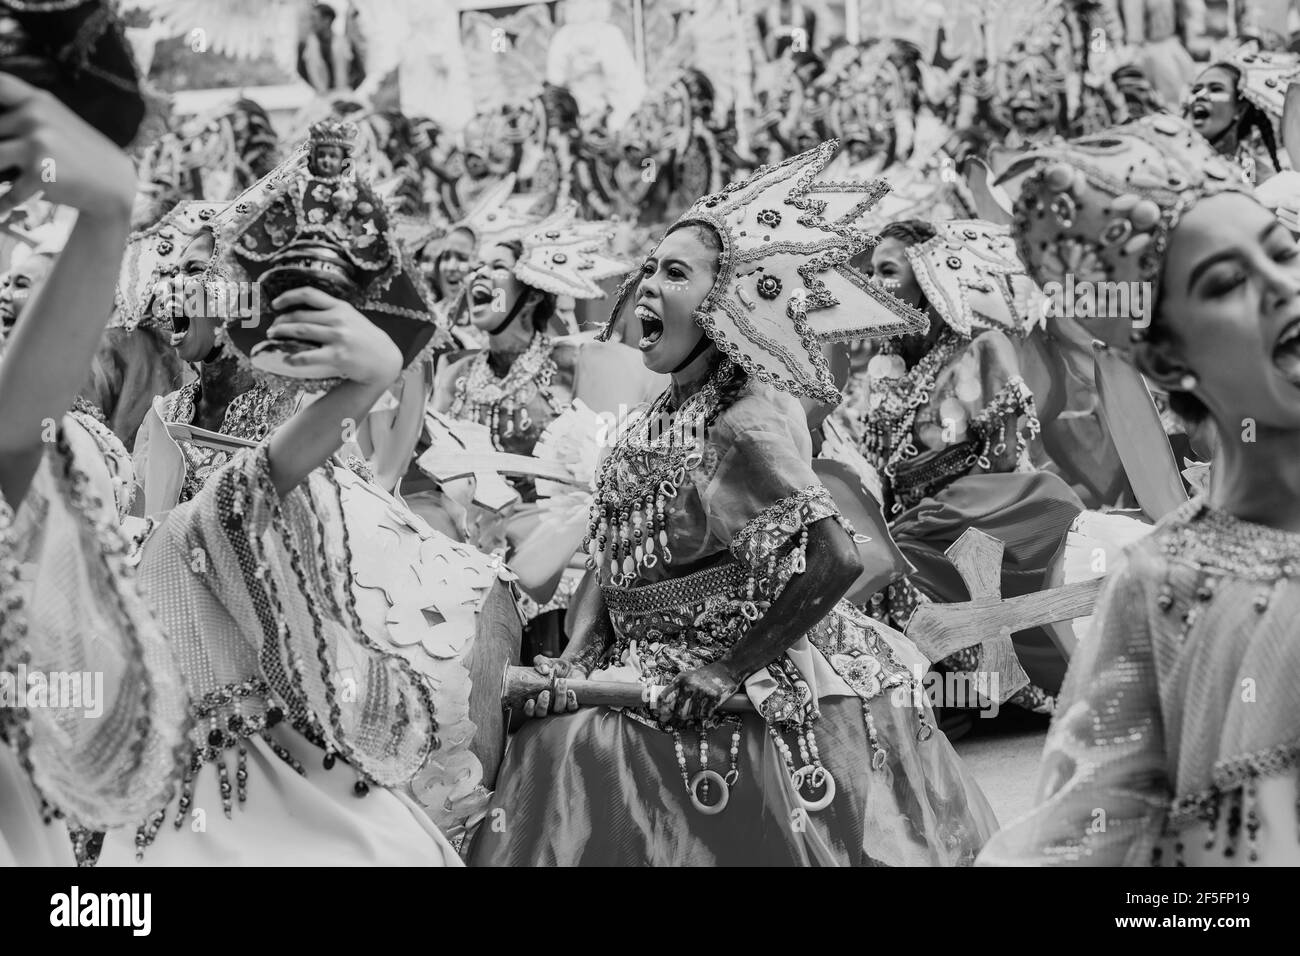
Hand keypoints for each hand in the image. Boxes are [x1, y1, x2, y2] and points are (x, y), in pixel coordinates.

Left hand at [0, 73, 134, 219]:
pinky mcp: (39, 172)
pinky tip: (4, 209)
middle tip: (3, 159)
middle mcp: (35, 117)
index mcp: (37, 100)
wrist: (114, 182)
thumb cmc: (78, 153)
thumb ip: (23, 113)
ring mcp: (37, 143)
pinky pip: (9, 192)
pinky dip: (4, 204)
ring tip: (2, 178)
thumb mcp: (56, 121)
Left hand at [268, 288, 401, 386]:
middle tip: (272, 328)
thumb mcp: (353, 318)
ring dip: (282, 334)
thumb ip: (333, 313)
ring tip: (273, 337)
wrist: (385, 360)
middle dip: (281, 321)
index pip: (309, 294)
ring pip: (301, 331)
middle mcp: (338, 319)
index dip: (288, 297)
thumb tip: (305, 313)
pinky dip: (294, 358)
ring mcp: (338, 337)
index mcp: (341, 307)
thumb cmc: (366, 340)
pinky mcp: (338, 356)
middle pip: (300, 315)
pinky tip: (287, 359)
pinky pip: (308, 356)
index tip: (276, 304)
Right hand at [521, 655, 585, 718]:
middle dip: (543, 705)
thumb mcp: (545, 662)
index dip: (529, 709)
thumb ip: (540, 662)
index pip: (529, 712)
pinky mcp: (572, 704)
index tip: (531, 701)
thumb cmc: (554, 667)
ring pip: (558, 710)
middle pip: (542, 714)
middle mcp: (547, 706)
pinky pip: (572, 708)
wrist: (571, 667)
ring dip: (559, 698)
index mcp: (536, 700)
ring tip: (561, 682)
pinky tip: (570, 691)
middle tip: (546, 693)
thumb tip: (544, 669)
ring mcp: (559, 707)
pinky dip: (571, 701)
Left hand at [655, 662, 741, 729]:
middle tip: (674, 724)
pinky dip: (702, 720)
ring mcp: (702, 692)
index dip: (660, 710)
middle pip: (677, 711)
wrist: (727, 669)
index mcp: (680, 679)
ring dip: (689, 722)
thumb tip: (664, 710)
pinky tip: (700, 720)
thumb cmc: (705, 676)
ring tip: (687, 724)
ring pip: (691, 715)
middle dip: (675, 720)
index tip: (659, 716)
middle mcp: (689, 685)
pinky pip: (704, 715)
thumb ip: (677, 690)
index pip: (664, 698)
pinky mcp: (714, 698)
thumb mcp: (688, 678)